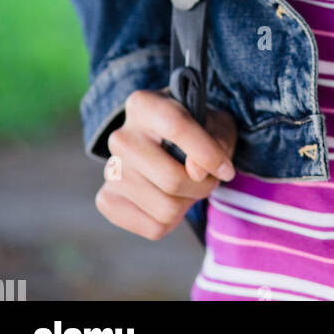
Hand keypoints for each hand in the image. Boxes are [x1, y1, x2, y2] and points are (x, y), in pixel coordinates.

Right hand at [94, 88, 237, 240]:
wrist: (166, 144)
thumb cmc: (197, 130)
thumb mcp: (217, 124)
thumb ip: (216, 141)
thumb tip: (194, 171)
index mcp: (144, 105)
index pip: (177, 127)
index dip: (207, 153)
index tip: (227, 170)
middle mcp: (121, 136)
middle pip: (172, 179)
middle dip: (203, 186)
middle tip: (210, 179)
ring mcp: (110, 170)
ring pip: (165, 208)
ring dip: (189, 204)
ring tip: (189, 187)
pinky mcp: (107, 200)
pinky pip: (152, 228)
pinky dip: (172, 221)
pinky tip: (170, 200)